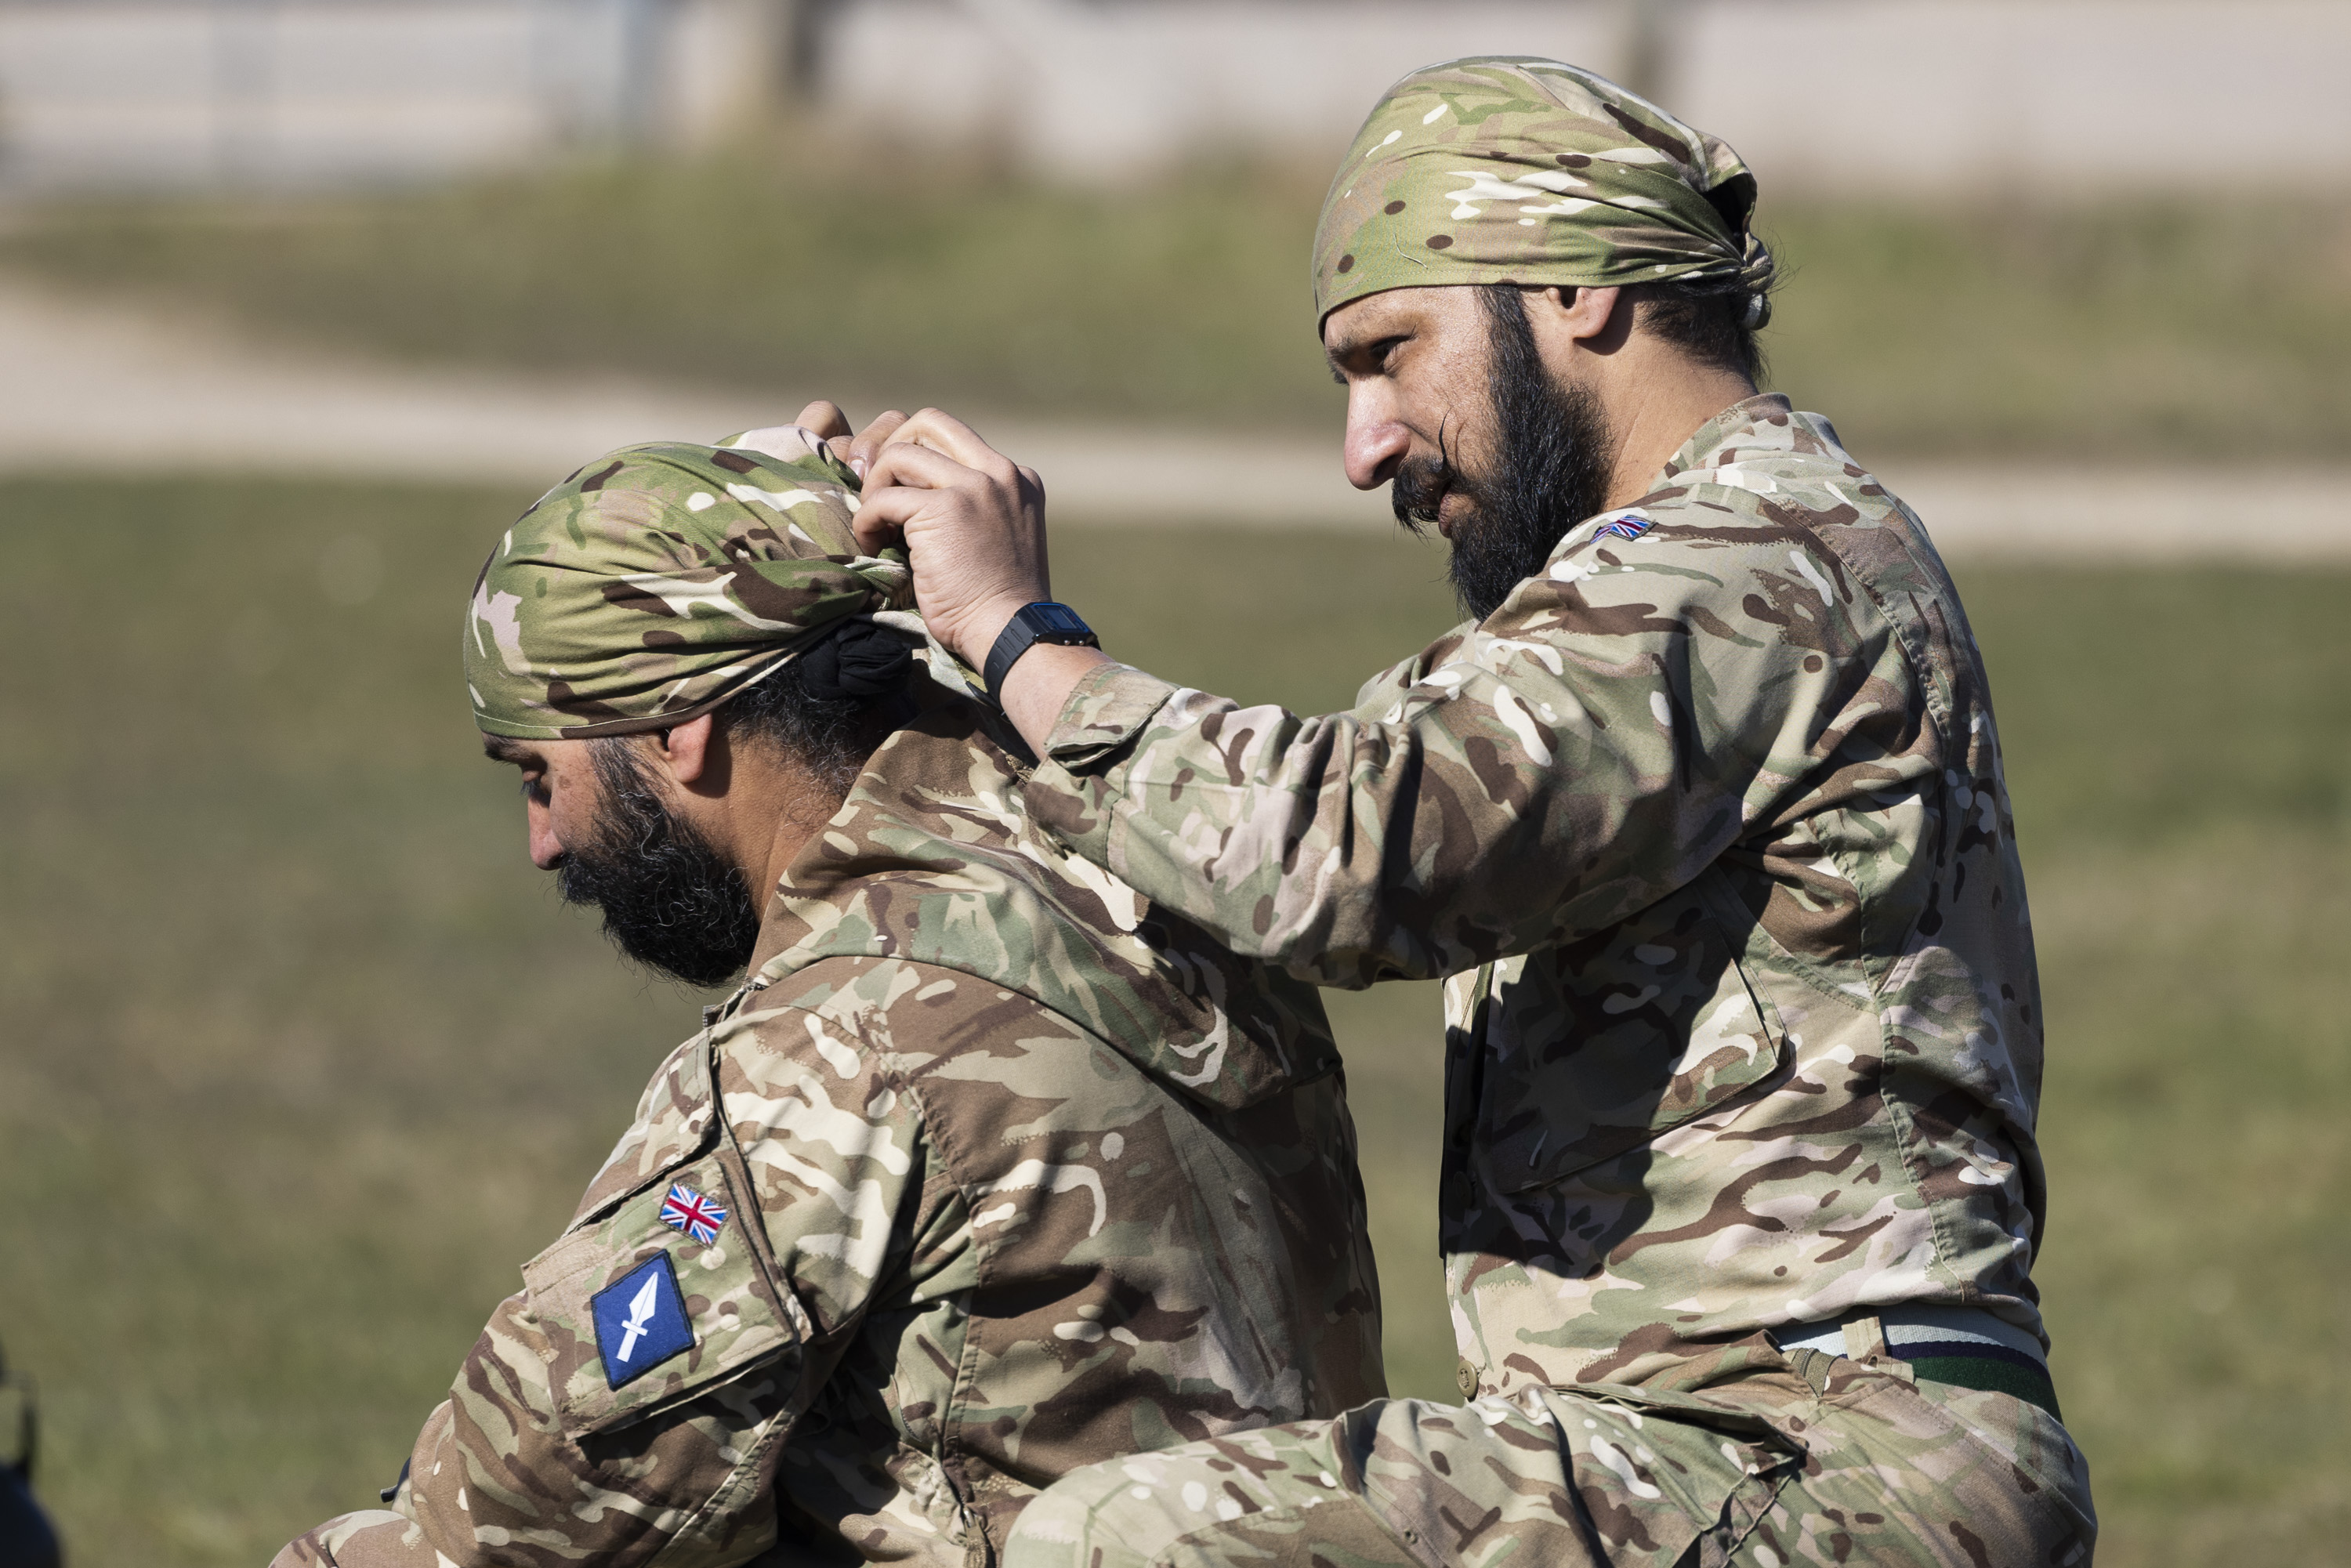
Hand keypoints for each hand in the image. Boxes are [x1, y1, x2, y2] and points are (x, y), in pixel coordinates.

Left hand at [850, 409, 1049, 667]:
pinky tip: (873, 544)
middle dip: (891, 450)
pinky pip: (884, 497)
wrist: (1011, 634)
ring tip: (877, 525)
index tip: (898, 489)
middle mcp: (1001, 472)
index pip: (952, 436)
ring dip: (875, 488)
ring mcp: (976, 487)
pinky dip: (867, 520)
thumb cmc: (997, 604)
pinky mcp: (946, 510)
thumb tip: (911, 491)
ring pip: (900, 453)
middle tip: (877, 492)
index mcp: (1017, 477)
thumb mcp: (996, 538)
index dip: (915, 454)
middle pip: (927, 422)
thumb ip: (970, 506)